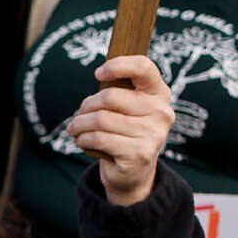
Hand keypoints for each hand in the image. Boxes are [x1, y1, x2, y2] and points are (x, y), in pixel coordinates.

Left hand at [64, 54, 174, 204]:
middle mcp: (161, 112)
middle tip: (79, 115)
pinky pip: (99, 138)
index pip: (143, 68)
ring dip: (79, 125)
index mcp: (159, 93)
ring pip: (100, 119)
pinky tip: (83, 141)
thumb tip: (101, 76)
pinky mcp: (140, 154)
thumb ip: (118, 91)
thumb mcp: (126, 108)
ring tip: (76, 130)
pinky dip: (83, 139)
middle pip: (110, 97)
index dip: (118, 66)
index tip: (98, 73)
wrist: (133, 172)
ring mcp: (153, 134)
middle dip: (86, 106)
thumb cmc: (125, 132)